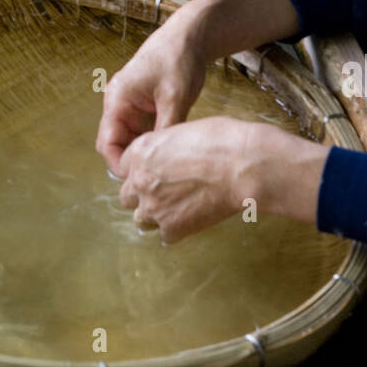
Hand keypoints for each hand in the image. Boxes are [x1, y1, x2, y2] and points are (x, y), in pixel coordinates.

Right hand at [96, 16, 207, 176]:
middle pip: (115, 144)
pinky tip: (168, 155)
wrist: (189, 36)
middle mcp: (118, 104)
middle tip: (154, 180)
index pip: (107, 142)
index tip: (140, 179)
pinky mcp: (144, 107)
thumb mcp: (174, 97)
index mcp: (117, 99)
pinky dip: (152, 145)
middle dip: (130, 162)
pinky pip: (142, 133)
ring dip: (142, 155)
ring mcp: (130, 106)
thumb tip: (162, 162)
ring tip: (163, 170)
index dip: (119, 164)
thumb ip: (166, 129)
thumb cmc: (178, 59)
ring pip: (129, 141)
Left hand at [119, 117, 254, 241]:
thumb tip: (170, 157)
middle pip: (128, 196)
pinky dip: (176, 229)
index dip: (141, 171)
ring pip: (141, 219)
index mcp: (141, 152)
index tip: (155, 173)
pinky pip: (165, 235)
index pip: (125, 167)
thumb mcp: (183, 130)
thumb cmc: (220, 140)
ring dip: (155, 215)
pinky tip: (192, 219)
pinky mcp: (172, 228)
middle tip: (166, 192)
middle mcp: (140, 181)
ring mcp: (154, 207)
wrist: (241, 166)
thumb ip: (166, 148)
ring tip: (177, 209)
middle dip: (143, 195)